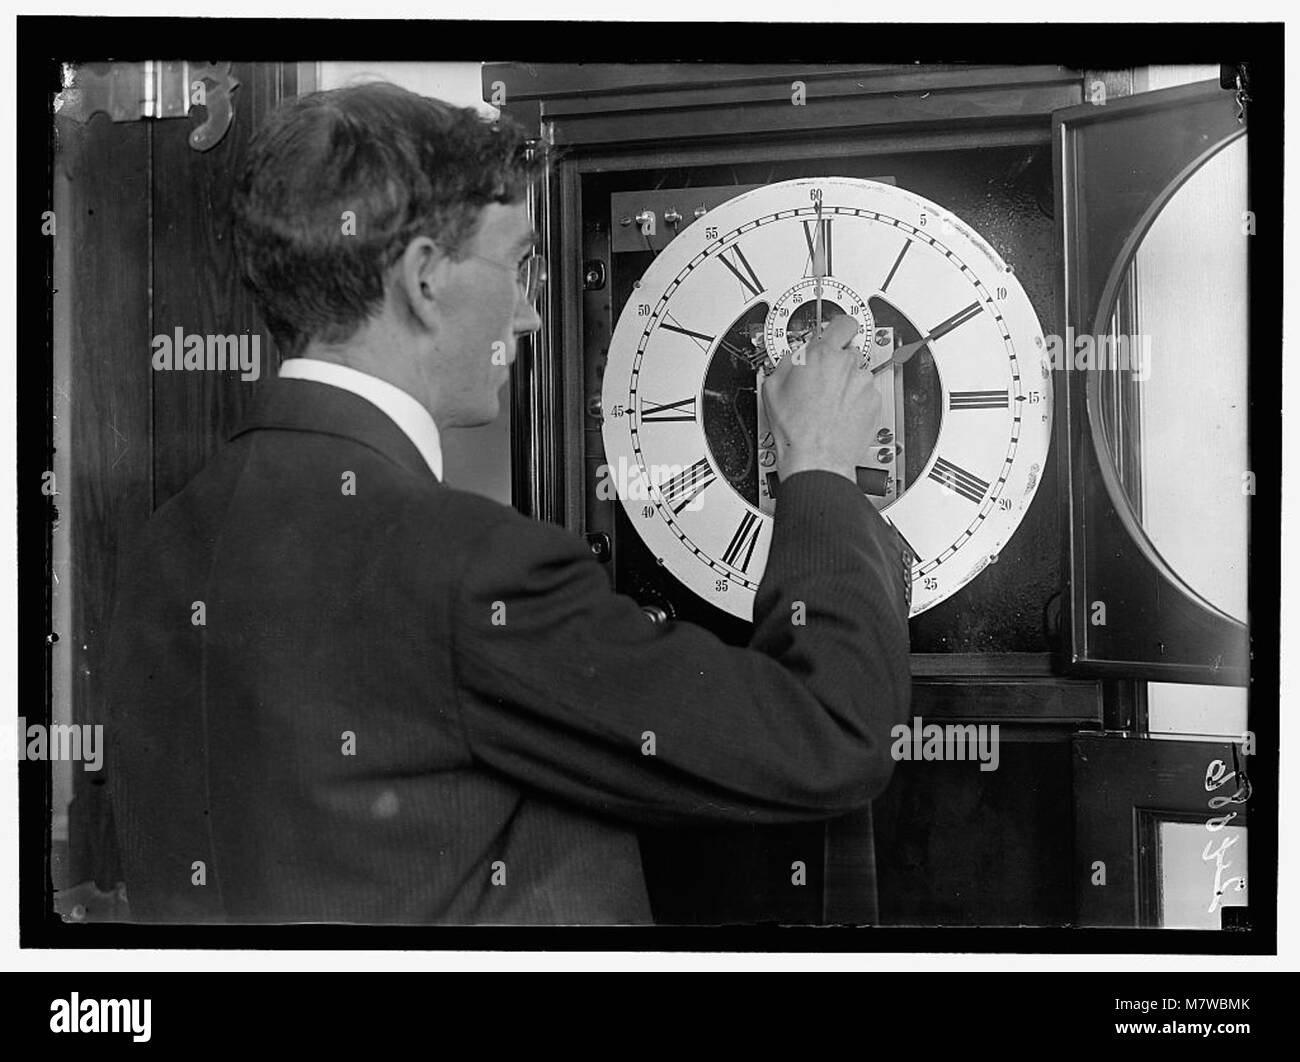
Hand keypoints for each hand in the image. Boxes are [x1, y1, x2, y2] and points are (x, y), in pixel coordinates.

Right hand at [760, 314, 881, 485]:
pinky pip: (866, 395)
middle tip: (823, 382)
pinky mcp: (874, 402)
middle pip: (848, 352)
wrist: (816, 458)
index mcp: (821, 355)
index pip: (843, 323)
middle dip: (837, 364)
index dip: (840, 327)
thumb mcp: (772, 387)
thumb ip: (789, 361)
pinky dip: (856, 402)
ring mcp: (863, 384)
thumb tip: (797, 356)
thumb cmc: (794, 428)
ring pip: (857, 375)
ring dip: (846, 385)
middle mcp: (846, 365)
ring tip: (829, 406)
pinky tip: (839, 415)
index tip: (839, 332)